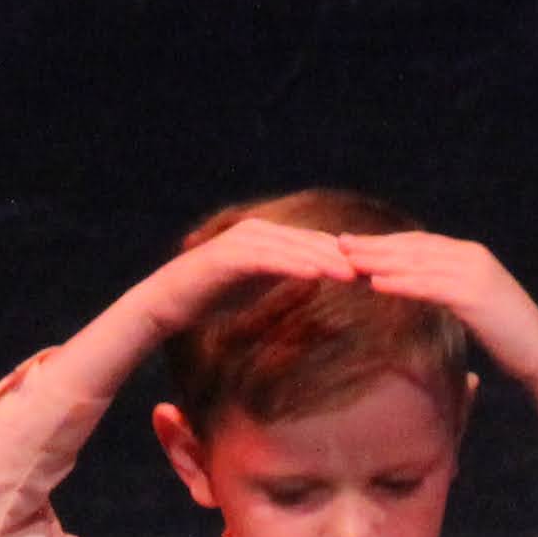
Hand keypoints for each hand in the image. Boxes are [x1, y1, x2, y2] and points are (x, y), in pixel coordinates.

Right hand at [138, 213, 364, 333]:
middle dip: (342, 257)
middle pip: (309, 243)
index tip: (372, 272)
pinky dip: (292, 266)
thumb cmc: (208, 299)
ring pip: (293, 249)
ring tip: (353, 276)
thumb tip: (316, 282)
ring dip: (324, 261)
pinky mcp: (229, 256)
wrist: (163, 304)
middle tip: (374, 271)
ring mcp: (242, 241)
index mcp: (267, 239)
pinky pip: (268, 260)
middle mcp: (257, 232)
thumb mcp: (254, 290)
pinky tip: (315, 277)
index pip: (314, 246)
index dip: (343, 258)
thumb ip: (284, 282)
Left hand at [328, 231, 537, 381]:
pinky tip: (375, 284)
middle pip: (413, 247)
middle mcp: (471, 256)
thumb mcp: (474, 305)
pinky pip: (429, 287)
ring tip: (348, 261)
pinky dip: (401, 283)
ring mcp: (474, 274)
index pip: (419, 243)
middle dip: (375, 245)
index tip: (354, 243)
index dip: (385, 242)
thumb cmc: (506, 336)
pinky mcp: (474, 296)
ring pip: (417, 264)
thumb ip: (450, 290)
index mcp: (470, 255)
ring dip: (379, 261)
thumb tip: (422, 289)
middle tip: (338, 243)